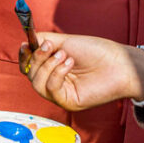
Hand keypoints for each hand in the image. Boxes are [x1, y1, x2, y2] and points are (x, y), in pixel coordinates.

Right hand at [19, 33, 143, 111]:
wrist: (119, 63)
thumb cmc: (96, 51)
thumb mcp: (66, 41)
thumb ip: (44, 40)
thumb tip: (28, 41)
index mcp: (52, 68)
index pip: (29, 66)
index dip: (24, 57)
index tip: (25, 45)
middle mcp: (54, 82)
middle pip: (30, 74)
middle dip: (37, 58)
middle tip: (51, 46)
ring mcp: (60, 94)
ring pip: (37, 83)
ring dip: (48, 65)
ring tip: (64, 55)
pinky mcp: (68, 102)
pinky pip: (51, 89)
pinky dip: (57, 74)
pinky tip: (69, 64)